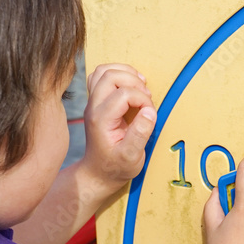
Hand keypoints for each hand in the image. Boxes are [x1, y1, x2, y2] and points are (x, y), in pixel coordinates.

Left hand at [79, 63, 156, 192]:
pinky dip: (118, 75)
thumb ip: (140, 134)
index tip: (150, 114)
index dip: (143, 100)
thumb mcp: (132, 157)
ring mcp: (93, 102)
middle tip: (146, 97)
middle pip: (110, 75)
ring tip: (140, 87)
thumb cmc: (116, 167)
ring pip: (103, 71)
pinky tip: (131, 86)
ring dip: (126, 73)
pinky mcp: (96, 101)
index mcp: (101, 120)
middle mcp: (93, 107)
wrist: (98, 173)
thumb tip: (150, 112)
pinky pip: (101, 76)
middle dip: (134, 82)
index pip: (124, 94)